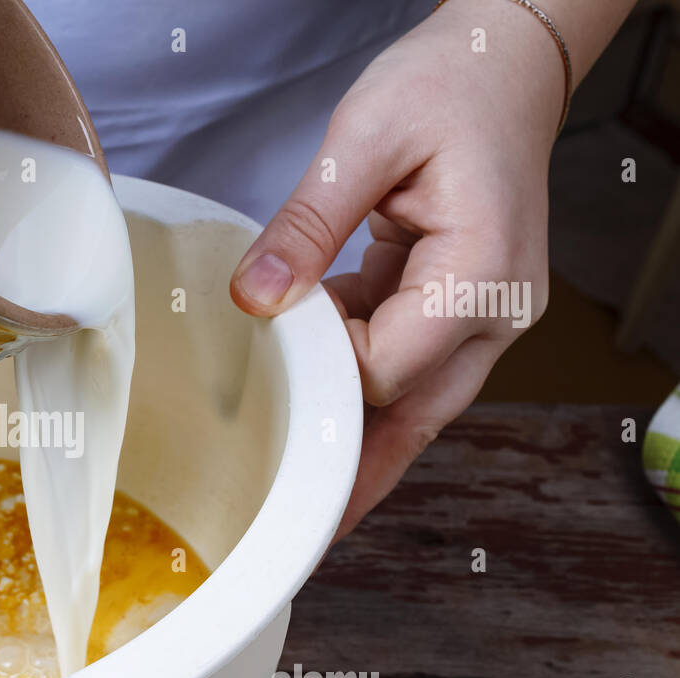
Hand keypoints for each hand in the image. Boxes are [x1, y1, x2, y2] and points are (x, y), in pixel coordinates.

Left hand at [230, 0, 565, 539]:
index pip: (391, 368)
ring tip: (292, 478)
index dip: (325, 378)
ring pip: (414, 404)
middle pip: (415, 415)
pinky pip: (406, 367)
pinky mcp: (462, 308)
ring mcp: (485, 316)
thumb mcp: (365, 139)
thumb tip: (256, 298)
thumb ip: (309, 223)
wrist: (508, 62)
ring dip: (354, 430)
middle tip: (294, 529)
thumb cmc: (452, 86)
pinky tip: (309, 376)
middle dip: (353, 467)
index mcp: (481, 272)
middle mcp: (496, 310)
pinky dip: (358, 380)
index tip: (265, 370)